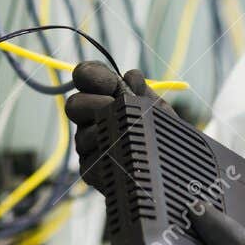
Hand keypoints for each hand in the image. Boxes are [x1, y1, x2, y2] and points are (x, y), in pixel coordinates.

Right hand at [65, 61, 171, 190]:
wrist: (170, 166)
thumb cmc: (161, 134)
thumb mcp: (159, 110)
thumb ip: (143, 93)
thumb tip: (131, 77)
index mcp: (103, 95)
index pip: (86, 77)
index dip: (91, 75)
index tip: (109, 83)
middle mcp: (91, 117)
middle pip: (74, 105)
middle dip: (93, 104)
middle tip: (114, 109)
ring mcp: (88, 144)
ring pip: (82, 137)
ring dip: (104, 134)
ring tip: (126, 137)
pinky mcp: (91, 169)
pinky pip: (91, 164)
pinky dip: (109, 160)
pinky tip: (124, 160)